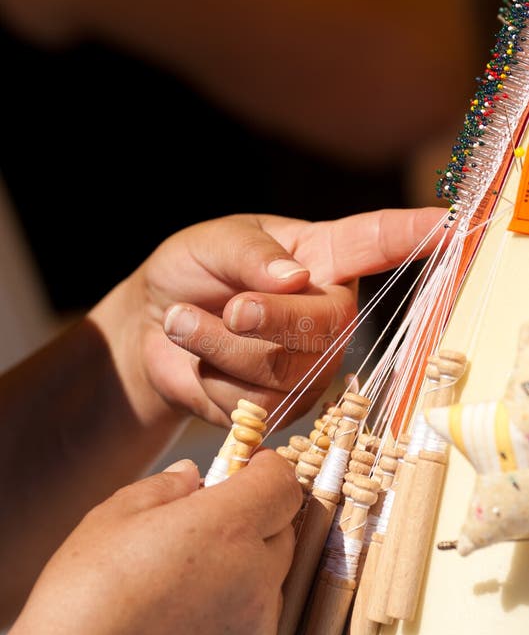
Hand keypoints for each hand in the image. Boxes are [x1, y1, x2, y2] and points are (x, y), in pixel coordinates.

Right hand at [0, 450, 299, 634]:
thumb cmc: (83, 598)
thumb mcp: (114, 517)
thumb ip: (165, 487)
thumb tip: (192, 475)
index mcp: (227, 527)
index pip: (282, 484)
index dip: (268, 470)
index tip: (249, 468)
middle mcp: (255, 577)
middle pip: (282, 531)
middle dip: (254, 519)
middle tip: (206, 526)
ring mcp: (257, 629)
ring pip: (269, 581)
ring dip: (245, 570)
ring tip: (185, 584)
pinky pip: (256, 629)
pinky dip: (234, 618)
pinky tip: (183, 626)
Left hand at [92, 208, 443, 428]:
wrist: (152, 327)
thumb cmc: (193, 272)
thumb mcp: (211, 243)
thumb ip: (250, 254)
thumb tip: (295, 280)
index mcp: (323, 259)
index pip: (375, 243)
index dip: (412, 235)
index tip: (449, 225)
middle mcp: (328, 314)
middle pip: (327, 326)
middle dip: (272, 318)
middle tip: (231, 308)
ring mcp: (310, 366)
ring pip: (283, 369)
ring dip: (221, 345)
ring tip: (184, 320)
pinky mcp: (281, 408)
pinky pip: (254, 404)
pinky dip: (212, 380)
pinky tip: (199, 362)